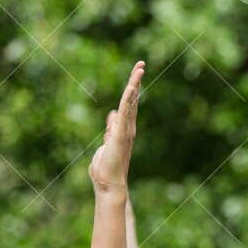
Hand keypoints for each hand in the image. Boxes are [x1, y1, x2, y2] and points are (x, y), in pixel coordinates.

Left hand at [89, 61, 145, 191]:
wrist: (108, 184)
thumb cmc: (106, 168)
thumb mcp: (108, 142)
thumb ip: (111, 128)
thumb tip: (112, 114)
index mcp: (124, 129)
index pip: (129, 104)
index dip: (132, 88)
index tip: (136, 73)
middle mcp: (128, 128)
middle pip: (133, 99)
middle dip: (136, 81)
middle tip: (141, 64)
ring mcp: (126, 130)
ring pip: (131, 103)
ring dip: (134, 85)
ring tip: (139, 69)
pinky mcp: (120, 134)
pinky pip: (126, 113)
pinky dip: (129, 100)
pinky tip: (131, 87)